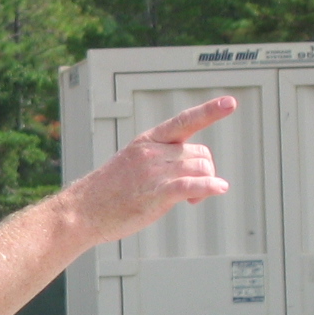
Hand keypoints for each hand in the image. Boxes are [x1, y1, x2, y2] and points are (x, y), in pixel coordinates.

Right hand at [62, 96, 234, 245]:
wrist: (82, 211)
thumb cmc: (107, 192)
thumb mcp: (132, 164)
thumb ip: (161, 161)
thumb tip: (190, 172)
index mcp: (147, 141)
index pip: (184, 121)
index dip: (209, 112)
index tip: (230, 102)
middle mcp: (153, 152)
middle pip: (200, 153)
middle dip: (205, 170)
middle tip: (194, 191)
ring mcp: (155, 172)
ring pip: (201, 168)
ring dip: (205, 185)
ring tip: (191, 200)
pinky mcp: (156, 194)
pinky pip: (192, 185)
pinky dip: (209, 187)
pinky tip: (220, 189)